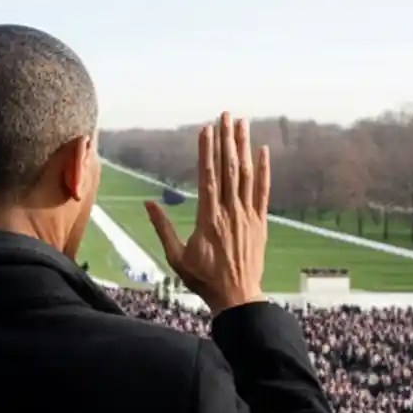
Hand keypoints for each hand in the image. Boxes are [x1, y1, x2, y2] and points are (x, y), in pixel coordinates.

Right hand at [145, 112, 268, 315]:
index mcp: (208, 219)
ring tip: (242, 124)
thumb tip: (148, 203)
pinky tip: (263, 151)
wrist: (236, 297)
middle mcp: (230, 213)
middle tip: (225, 114)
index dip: (207, 151)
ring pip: (247, 175)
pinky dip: (264, 170)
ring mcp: (248, 216)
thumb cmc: (203, 279)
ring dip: (244, 147)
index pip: (208, 177)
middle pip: (229, 169)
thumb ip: (162, 228)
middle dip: (226, 140)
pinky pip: (263, 192)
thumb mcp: (176, 256)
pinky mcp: (260, 223)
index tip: (205, 129)